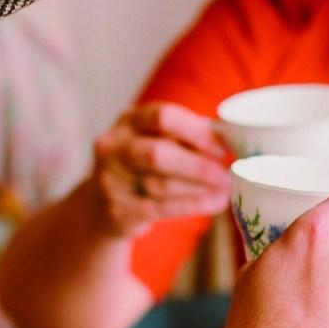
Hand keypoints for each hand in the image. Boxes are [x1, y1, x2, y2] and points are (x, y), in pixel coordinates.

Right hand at [89, 101, 230, 236]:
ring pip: (163, 185)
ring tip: (226, 188)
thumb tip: (228, 136)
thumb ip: (184, 135)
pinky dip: (195, 205)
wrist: (100, 205)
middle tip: (226, 174)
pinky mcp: (119, 210)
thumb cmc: (143, 164)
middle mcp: (114, 147)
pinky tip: (216, 202)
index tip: (222, 147)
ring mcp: (112, 180)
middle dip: (199, 166)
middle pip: (159, 154)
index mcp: (129, 120)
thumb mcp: (154, 139)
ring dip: (201, 188)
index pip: (163, 117)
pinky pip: (163, 208)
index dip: (197, 132)